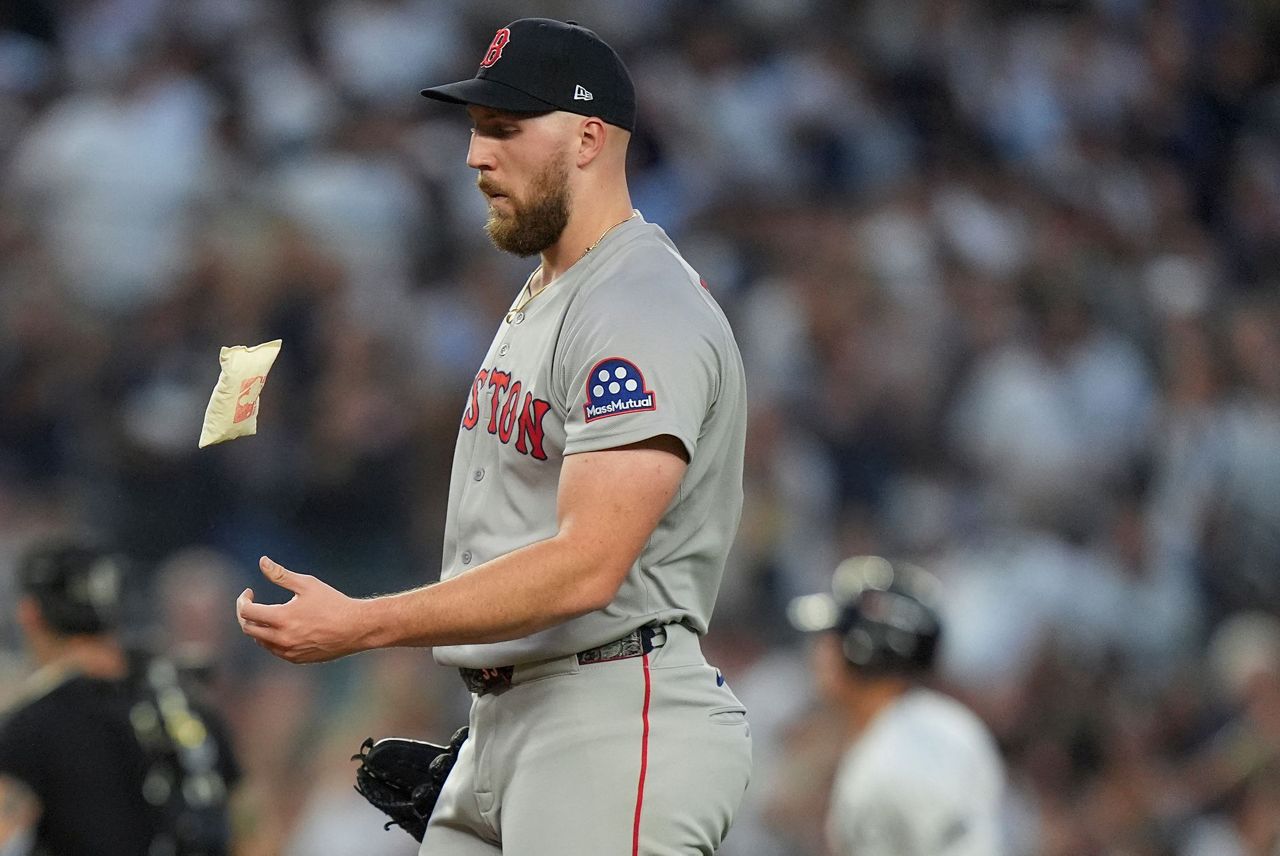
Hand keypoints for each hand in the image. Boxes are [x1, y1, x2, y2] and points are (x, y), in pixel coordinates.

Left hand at [236, 556, 368, 662]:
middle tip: (253, 604)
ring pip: (260, 642)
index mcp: (282, 618)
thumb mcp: (307, 584)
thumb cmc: (333, 602)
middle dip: (246, 614)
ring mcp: (288, 651)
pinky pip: (275, 651)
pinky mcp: (297, 659)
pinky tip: (283, 628)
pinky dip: (271, 639)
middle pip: (248, 629)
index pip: (246, 613)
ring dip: (259, 628)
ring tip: (269, 615)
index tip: (250, 592)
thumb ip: (281, 574)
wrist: (356, 628)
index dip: (243, 600)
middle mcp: (282, 638)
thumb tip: (262, 561)